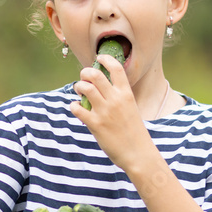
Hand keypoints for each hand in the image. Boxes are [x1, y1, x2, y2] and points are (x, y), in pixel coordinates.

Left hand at [71, 56, 153, 172]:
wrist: (138, 153)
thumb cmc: (134, 132)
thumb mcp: (131, 109)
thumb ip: (119, 98)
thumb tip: (103, 90)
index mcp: (126, 94)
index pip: (116, 68)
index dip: (106, 59)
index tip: (99, 58)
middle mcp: (115, 100)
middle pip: (96, 74)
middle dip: (85, 72)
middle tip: (84, 78)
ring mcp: (105, 112)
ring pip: (85, 88)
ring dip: (78, 86)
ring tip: (79, 91)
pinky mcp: (95, 124)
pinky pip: (78, 108)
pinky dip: (73, 105)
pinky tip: (76, 107)